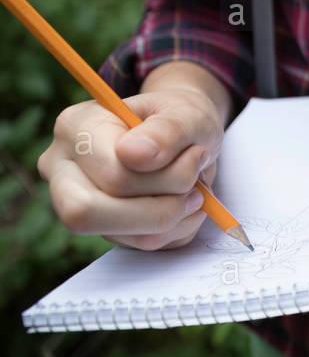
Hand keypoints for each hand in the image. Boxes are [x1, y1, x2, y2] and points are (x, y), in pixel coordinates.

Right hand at [37, 88, 223, 250]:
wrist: (186, 133)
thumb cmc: (181, 118)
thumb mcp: (186, 113)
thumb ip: (166, 130)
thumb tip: (135, 154)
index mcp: (76, 129)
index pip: (112, 175)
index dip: (166, 177)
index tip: (196, 155)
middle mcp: (64, 169)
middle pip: (88, 214)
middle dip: (160, 209)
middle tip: (197, 189)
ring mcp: (80, 204)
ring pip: (124, 236)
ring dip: (177, 218)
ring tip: (196, 189)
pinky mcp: (108, 228)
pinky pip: (145, 244)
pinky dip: (179, 228)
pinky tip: (187, 202)